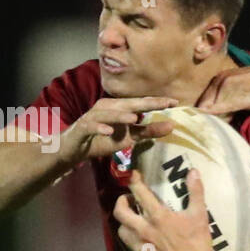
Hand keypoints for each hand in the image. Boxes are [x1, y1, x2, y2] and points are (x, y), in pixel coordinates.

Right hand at [62, 96, 178, 165]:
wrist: (74, 148)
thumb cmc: (102, 139)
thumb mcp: (129, 138)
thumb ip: (148, 131)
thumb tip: (171, 126)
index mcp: (119, 108)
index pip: (141, 104)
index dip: (157, 102)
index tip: (176, 102)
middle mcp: (106, 108)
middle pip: (127, 104)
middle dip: (145, 103)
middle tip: (163, 103)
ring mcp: (93, 116)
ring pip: (108, 114)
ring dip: (120, 116)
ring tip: (134, 118)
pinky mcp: (82, 127)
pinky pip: (91, 126)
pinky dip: (99, 128)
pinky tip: (108, 131)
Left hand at [112, 168, 213, 250]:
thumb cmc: (199, 241)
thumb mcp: (200, 215)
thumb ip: (195, 192)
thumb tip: (193, 171)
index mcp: (158, 218)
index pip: (139, 194)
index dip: (134, 181)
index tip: (133, 176)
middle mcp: (145, 232)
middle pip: (120, 213)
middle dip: (120, 202)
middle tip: (127, 200)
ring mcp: (141, 249)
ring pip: (123, 232)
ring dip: (126, 225)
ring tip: (134, 222)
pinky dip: (138, 245)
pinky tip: (146, 244)